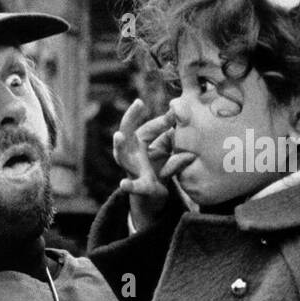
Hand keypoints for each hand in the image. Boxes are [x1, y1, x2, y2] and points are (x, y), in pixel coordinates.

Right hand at [112, 99, 176, 228]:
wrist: (152, 196)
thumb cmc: (157, 168)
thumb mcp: (166, 150)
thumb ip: (171, 136)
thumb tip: (181, 114)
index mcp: (137, 143)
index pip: (147, 128)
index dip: (161, 122)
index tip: (175, 115)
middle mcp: (131, 153)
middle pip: (127, 132)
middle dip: (130, 118)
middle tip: (138, 104)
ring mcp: (132, 169)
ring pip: (122, 156)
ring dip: (120, 146)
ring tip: (118, 136)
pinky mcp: (140, 186)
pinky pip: (134, 186)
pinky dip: (129, 186)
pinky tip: (123, 185)